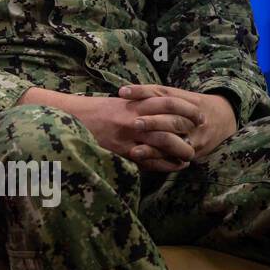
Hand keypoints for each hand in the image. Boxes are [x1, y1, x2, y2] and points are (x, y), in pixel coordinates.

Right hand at [18, 88, 198, 172]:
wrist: (70, 119)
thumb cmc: (94, 111)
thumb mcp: (118, 103)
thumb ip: (138, 104)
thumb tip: (159, 108)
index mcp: (134, 103)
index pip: (168, 103)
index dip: (187, 109)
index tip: (199, 115)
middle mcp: (134, 118)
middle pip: (170, 123)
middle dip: (188, 131)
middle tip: (199, 137)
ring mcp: (128, 136)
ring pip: (163, 143)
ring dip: (180, 150)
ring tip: (190, 156)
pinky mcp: (121, 152)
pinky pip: (149, 160)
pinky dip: (164, 165)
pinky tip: (174, 166)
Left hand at [118, 84, 237, 162]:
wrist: (224, 120)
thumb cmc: (190, 105)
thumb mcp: (177, 95)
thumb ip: (153, 93)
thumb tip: (122, 92)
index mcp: (186, 100)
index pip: (163, 93)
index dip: (141, 91)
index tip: (122, 92)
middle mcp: (191, 119)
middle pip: (172, 120)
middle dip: (153, 122)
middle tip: (134, 124)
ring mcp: (194, 138)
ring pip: (174, 142)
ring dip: (153, 147)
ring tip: (135, 150)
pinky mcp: (192, 153)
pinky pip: (175, 158)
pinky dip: (158, 160)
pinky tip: (143, 162)